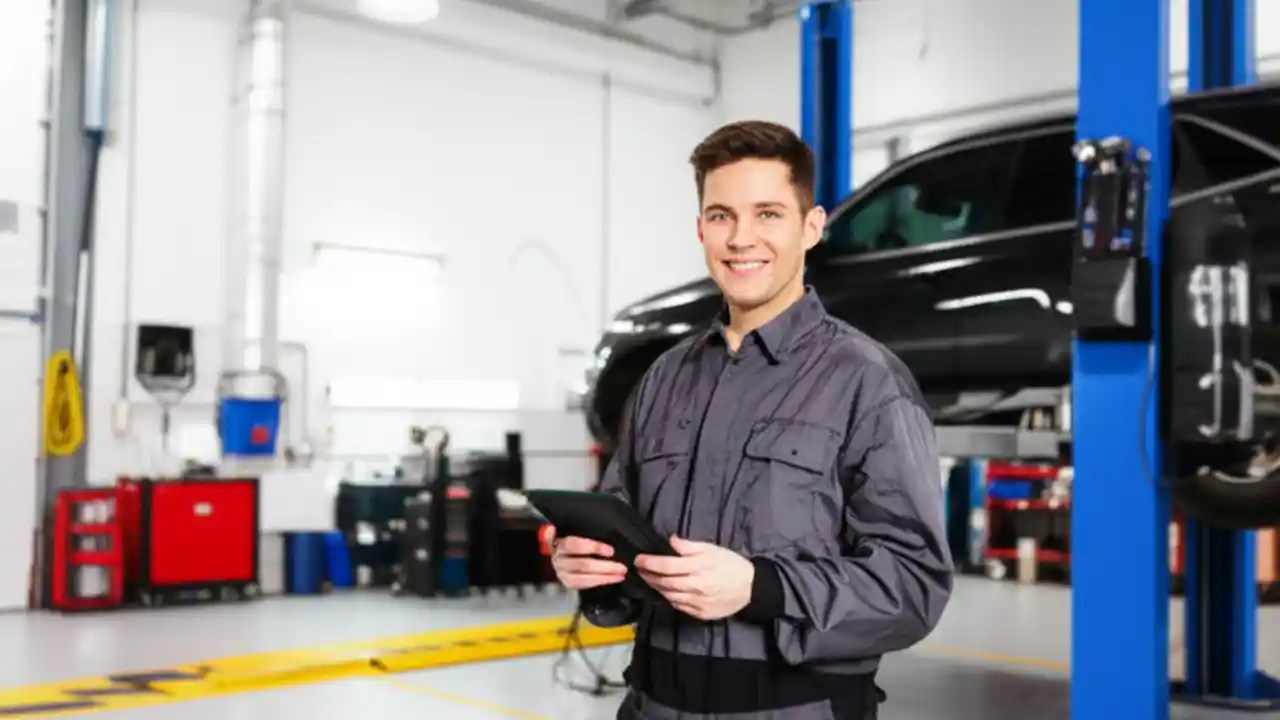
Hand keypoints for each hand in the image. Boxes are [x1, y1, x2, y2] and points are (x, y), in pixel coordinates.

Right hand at [548, 528, 627, 590]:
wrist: (562, 555)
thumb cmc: (575, 544)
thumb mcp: (580, 535)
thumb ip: (590, 536)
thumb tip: (609, 538)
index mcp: (563, 543)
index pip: (576, 545)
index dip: (594, 547)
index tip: (611, 551)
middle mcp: (560, 559)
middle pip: (583, 564)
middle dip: (605, 566)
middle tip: (621, 567)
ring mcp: (562, 572)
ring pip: (584, 577)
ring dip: (605, 577)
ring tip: (620, 574)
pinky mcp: (567, 582)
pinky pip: (585, 585)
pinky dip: (600, 582)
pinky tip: (612, 579)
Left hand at [634, 536, 753, 620]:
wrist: (751, 588)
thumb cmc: (730, 564)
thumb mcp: (712, 549)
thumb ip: (690, 546)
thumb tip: (671, 541)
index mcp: (699, 567)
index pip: (667, 565)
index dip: (650, 562)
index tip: (639, 559)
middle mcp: (696, 586)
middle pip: (664, 582)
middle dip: (648, 575)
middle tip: (640, 569)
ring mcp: (698, 602)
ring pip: (669, 596)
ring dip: (656, 587)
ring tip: (649, 579)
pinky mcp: (700, 614)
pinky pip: (678, 606)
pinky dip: (668, 598)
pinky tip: (664, 591)